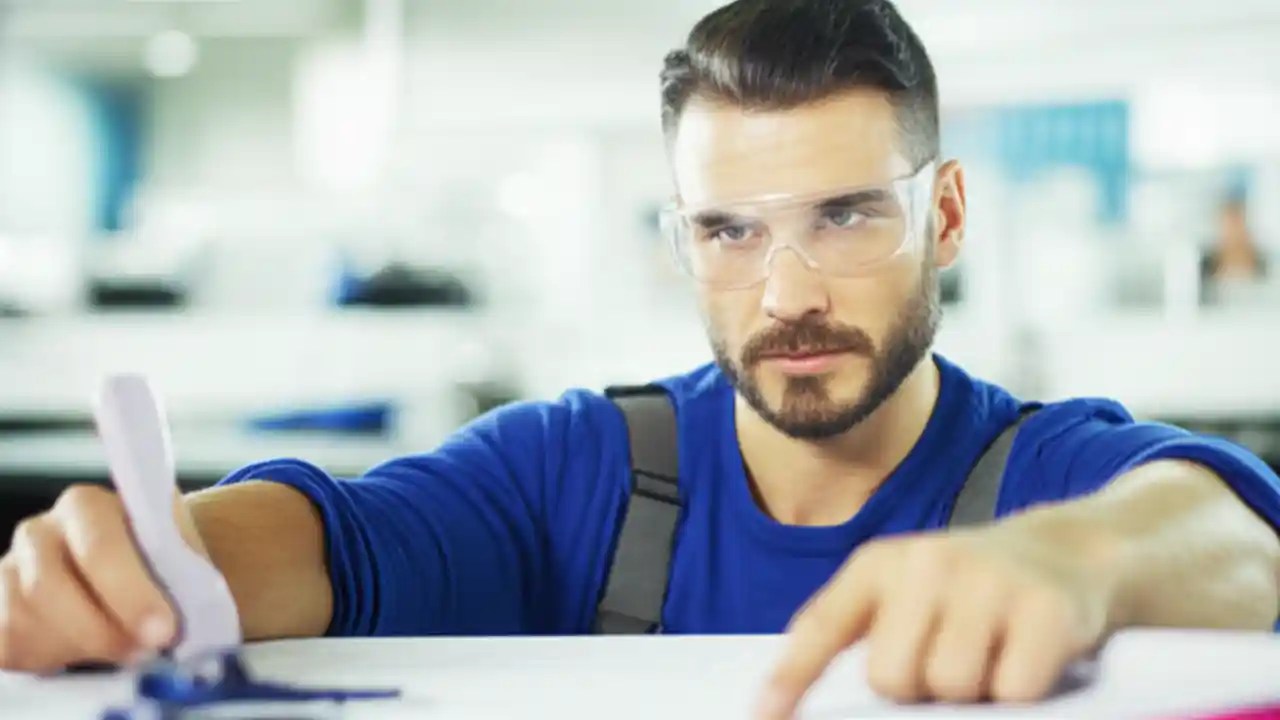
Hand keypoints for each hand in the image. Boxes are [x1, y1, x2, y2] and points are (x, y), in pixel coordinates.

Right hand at [0, 485, 203, 672]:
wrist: (135, 567)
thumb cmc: (159, 560)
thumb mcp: (179, 552)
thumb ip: (177, 574)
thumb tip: (179, 620)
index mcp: (87, 506)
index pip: (98, 546)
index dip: (129, 593)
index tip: (162, 631)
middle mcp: (39, 531)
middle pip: (48, 588)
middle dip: (101, 631)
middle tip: (143, 653)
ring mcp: (9, 570)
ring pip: (24, 621)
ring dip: (79, 648)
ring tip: (123, 650)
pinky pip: (7, 643)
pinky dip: (48, 657)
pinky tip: (82, 651)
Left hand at [756, 521, 1119, 717]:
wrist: (1073, 553)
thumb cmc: (973, 592)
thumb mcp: (908, 592)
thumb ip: (867, 635)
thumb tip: (796, 706)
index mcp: (880, 564)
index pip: (822, 625)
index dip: (791, 676)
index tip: (763, 716)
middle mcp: (928, 563)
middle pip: (891, 678)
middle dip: (917, 689)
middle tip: (950, 661)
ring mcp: (988, 582)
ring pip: (950, 687)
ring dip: (971, 692)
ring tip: (990, 656)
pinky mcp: (1045, 610)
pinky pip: (1011, 691)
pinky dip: (1021, 693)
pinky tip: (1031, 660)